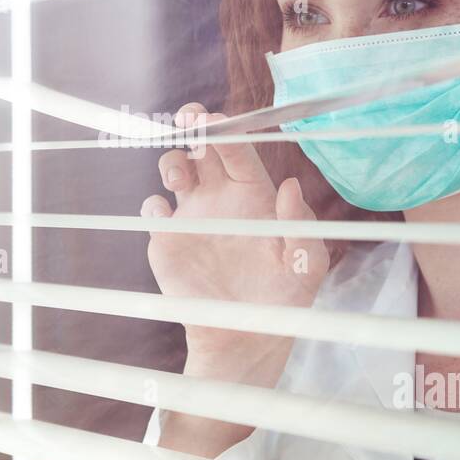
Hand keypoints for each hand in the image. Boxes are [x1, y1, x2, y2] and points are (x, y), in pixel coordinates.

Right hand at [140, 103, 329, 455]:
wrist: (245, 340)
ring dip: (173, 161)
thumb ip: (303, 227)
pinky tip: (166, 217)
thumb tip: (292, 185)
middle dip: (194, 126)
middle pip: (203, 148)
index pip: (239, 152)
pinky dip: (153, 206)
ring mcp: (191, 218)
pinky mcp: (166, 242)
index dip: (228, 132)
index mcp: (254, 197)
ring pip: (175, 170)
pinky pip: (152, 210)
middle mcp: (220, 200)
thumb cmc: (282, 303)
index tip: (217, 120)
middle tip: (189, 119)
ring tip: (181, 176)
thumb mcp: (306, 267)